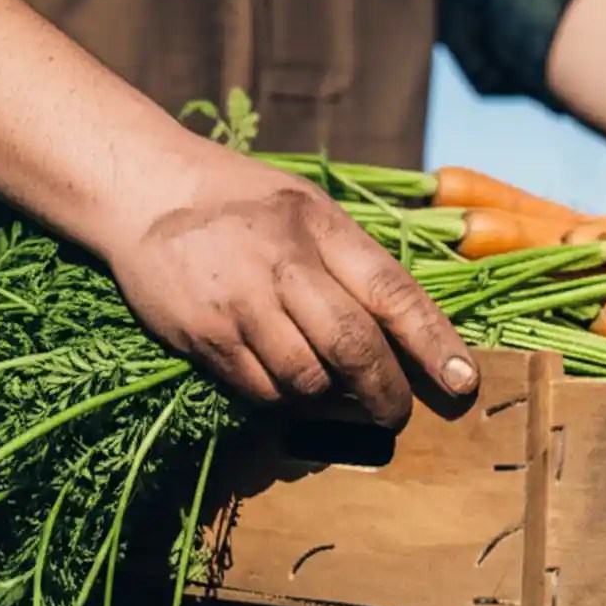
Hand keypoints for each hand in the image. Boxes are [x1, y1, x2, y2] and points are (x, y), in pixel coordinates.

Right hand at [104, 153, 478, 428]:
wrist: (143, 190)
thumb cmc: (243, 202)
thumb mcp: (309, 208)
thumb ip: (355, 261)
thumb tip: (406, 329)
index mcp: (321, 229)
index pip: (392, 293)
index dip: (434, 344)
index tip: (463, 381)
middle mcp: (283, 266)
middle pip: (353, 348)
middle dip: (386, 393)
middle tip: (396, 414)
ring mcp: (240, 305)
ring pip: (306, 380)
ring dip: (329, 395)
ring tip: (330, 384)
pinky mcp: (204, 336)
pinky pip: (260, 390)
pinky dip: (283, 396)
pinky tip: (283, 377)